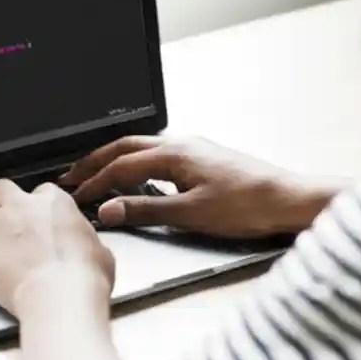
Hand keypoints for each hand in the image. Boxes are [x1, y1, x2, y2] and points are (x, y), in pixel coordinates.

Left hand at [0, 179, 113, 316]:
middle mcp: (20, 209)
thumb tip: (87, 247)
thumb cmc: (84, 277)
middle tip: (2, 214)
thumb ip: (85, 241)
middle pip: (0, 189)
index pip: (42, 191)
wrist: (60, 296)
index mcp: (53, 204)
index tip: (40, 215)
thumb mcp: (100, 252)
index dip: (39, 204)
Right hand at [60, 136, 344, 237]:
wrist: (289, 200)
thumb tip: (107, 210)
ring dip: (114, 160)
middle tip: (71, 175)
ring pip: (142, 147)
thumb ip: (145, 210)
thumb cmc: (247, 206)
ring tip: (95, 173)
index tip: (76, 196)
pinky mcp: (205, 158)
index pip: (120, 166)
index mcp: (174, 154)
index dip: (94, 182)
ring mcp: (194, 149)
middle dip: (95, 161)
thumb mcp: (190, 214)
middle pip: (125, 147)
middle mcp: (182, 145)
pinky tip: (137, 176)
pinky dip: (136, 163)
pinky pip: (158, 154)